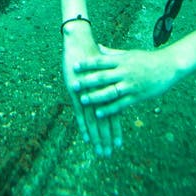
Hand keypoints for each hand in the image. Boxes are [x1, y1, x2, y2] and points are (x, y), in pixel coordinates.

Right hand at [62, 33, 122, 155]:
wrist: (81, 41)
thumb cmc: (90, 53)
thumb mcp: (101, 68)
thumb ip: (106, 80)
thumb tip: (113, 86)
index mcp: (106, 90)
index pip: (112, 115)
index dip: (114, 130)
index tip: (117, 144)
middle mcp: (101, 94)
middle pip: (106, 121)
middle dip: (107, 139)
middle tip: (108, 154)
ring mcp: (90, 94)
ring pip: (96, 121)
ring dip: (98, 137)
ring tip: (101, 152)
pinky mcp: (78, 92)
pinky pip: (83, 113)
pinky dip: (85, 127)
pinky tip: (87, 139)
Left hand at [71, 44, 179, 117]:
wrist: (168, 66)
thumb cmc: (147, 59)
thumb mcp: (129, 53)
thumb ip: (112, 53)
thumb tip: (97, 48)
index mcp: (122, 60)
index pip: (101, 61)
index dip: (87, 64)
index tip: (75, 66)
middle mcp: (125, 72)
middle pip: (102, 77)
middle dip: (87, 81)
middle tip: (73, 85)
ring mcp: (131, 84)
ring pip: (110, 92)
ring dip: (95, 96)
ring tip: (83, 100)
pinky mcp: (137, 96)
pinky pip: (121, 104)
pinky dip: (109, 109)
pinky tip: (99, 113)